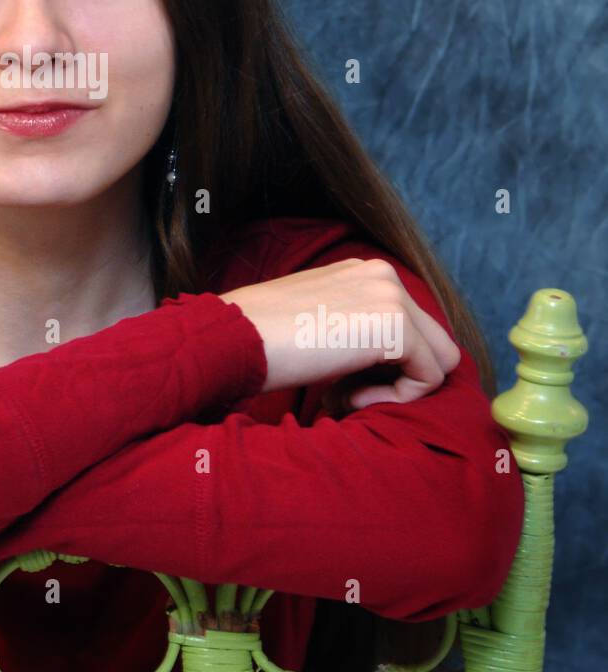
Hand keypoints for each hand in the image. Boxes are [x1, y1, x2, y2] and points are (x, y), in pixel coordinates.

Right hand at [219, 258, 461, 407]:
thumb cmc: (259, 338)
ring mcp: (393, 296)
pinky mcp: (397, 326)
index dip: (384, 366)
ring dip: (397, 389)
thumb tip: (383, 366)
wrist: (232, 337)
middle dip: (397, 377)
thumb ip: (352, 329)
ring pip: (439, 361)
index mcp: (364, 273)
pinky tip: (347, 397)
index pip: (411, 327)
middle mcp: (384, 275)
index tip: (339, 381)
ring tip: (345, 396)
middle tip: (344, 393)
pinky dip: (395, 399)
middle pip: (433, 343)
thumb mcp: (316, 321)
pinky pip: (430, 377)